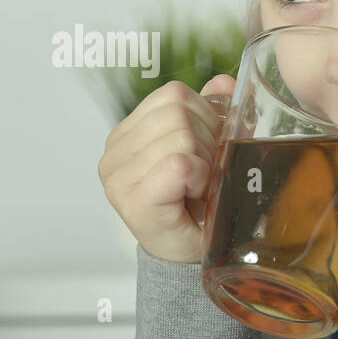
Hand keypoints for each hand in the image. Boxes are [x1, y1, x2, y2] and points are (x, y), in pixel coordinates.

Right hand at [98, 75, 235, 262]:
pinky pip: (179, 164)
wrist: (189, 256)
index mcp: (128, 131)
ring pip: (181, 136)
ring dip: (204, 162)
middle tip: (205, 173)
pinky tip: (193, 196)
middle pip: (178, 112)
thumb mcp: (206, 149)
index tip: (206, 150)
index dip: (205, 117)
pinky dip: (198, 178)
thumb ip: (211, 112)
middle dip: (207, 140)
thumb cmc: (196, 206)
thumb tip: (223, 82)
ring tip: (198, 186)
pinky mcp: (131, 199)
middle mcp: (114, 150)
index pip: (173, 94)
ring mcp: (118, 176)